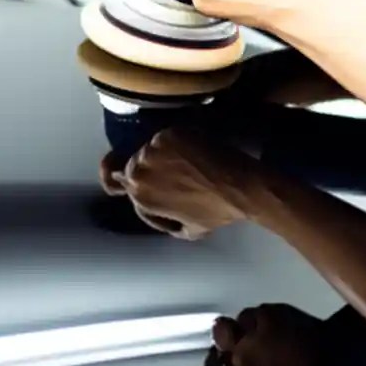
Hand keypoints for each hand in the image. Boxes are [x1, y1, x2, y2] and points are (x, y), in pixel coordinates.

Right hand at [110, 129, 259, 239]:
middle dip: (150, 169)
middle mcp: (138, 174)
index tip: (160, 184)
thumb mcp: (188, 230)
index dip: (144, 187)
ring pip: (149, 149)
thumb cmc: (216, 212)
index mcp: (140, 198)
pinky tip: (193, 150)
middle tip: (174, 170)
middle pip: (133, 166)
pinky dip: (177, 142)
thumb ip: (167, 222)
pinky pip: (165, 137)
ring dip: (163, 154)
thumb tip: (164, 216)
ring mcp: (151, 152)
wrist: (239, 187)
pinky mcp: (167, 135)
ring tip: (186, 161)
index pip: (125, 188)